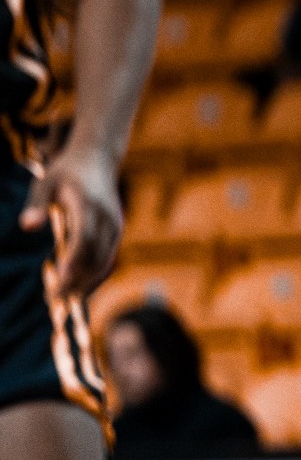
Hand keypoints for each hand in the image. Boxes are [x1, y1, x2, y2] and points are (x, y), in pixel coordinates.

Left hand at [21, 146, 121, 295]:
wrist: (98, 159)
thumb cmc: (66, 171)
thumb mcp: (45, 182)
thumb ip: (36, 204)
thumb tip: (26, 227)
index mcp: (89, 206)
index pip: (85, 239)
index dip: (74, 261)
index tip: (59, 281)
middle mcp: (108, 219)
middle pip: (95, 256)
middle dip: (76, 280)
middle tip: (52, 299)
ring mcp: (115, 227)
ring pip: (104, 261)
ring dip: (86, 282)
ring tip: (62, 299)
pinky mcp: (116, 232)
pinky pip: (108, 259)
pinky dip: (94, 275)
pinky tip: (78, 288)